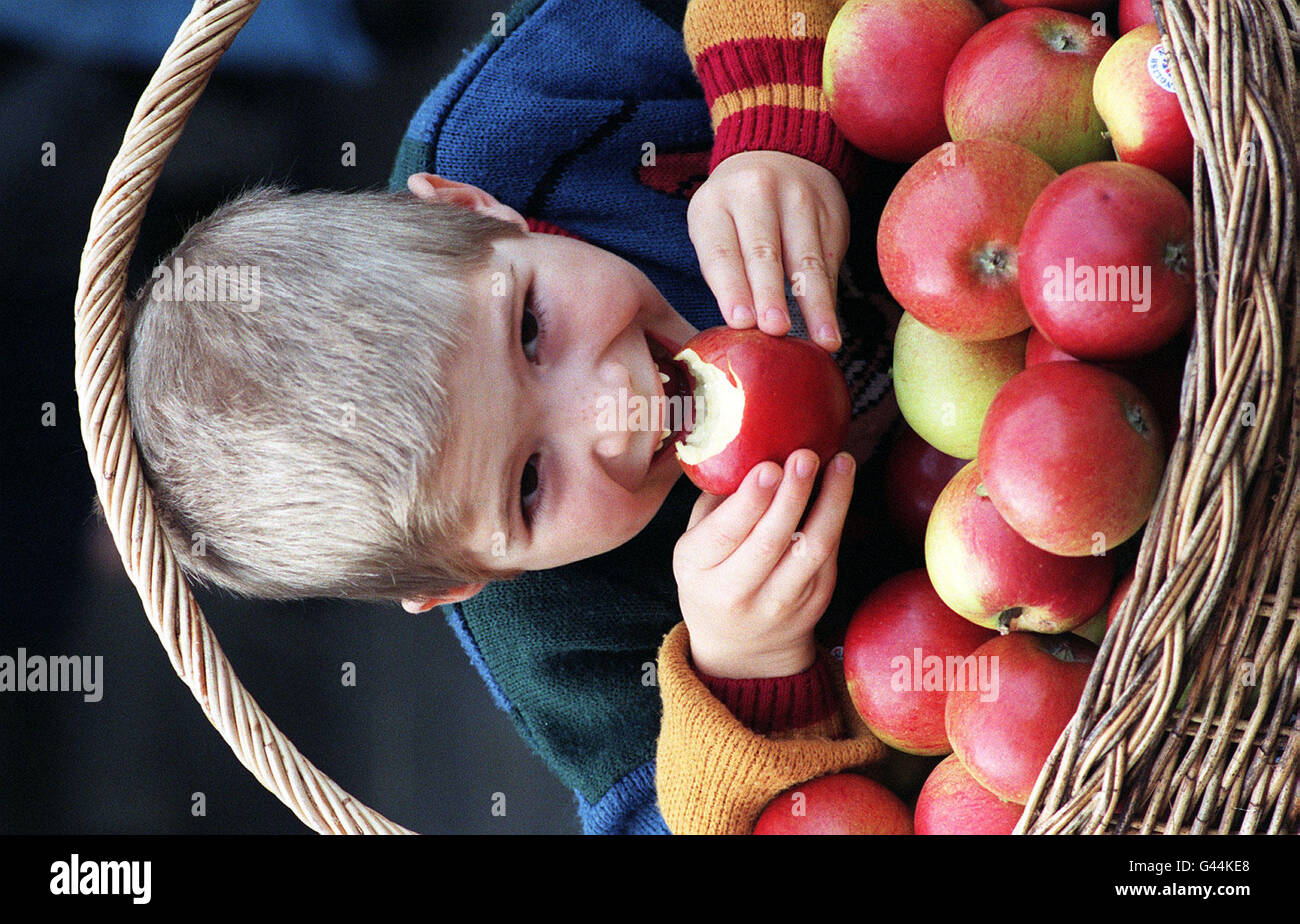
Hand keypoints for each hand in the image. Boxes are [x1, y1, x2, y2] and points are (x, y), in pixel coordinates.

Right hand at [673, 449, 855, 678]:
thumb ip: (716, 505)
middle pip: (771, 540)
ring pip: (812, 548)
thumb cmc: (714, 577)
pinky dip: (837, 516)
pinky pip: (829, 555)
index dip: (750, 500)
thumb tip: (743, 450)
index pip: (726, 534)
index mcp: (698, 570)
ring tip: (840, 463)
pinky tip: (841, 484)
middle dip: (792, 494)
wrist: (742, 647)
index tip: (769, 467)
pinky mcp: (815, 602)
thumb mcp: (695, 545)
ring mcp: (780, 602)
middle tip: (806, 455)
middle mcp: (737, 592)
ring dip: (831, 502)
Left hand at [687, 150, 849, 351]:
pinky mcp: (831, 210)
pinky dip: (829, 295)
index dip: (732, 287)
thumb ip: (723, 270)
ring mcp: (799, 198)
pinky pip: (830, 259)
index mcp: (716, 203)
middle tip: (775, 329)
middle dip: (770, 294)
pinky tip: (830, 324)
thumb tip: (745, 326)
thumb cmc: (736, 211)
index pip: (722, 251)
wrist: (778, 155)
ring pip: (808, 259)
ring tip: (823, 340)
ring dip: (815, 304)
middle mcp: (757, 193)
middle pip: (765, 252)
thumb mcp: (713, 227)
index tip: (741, 321)